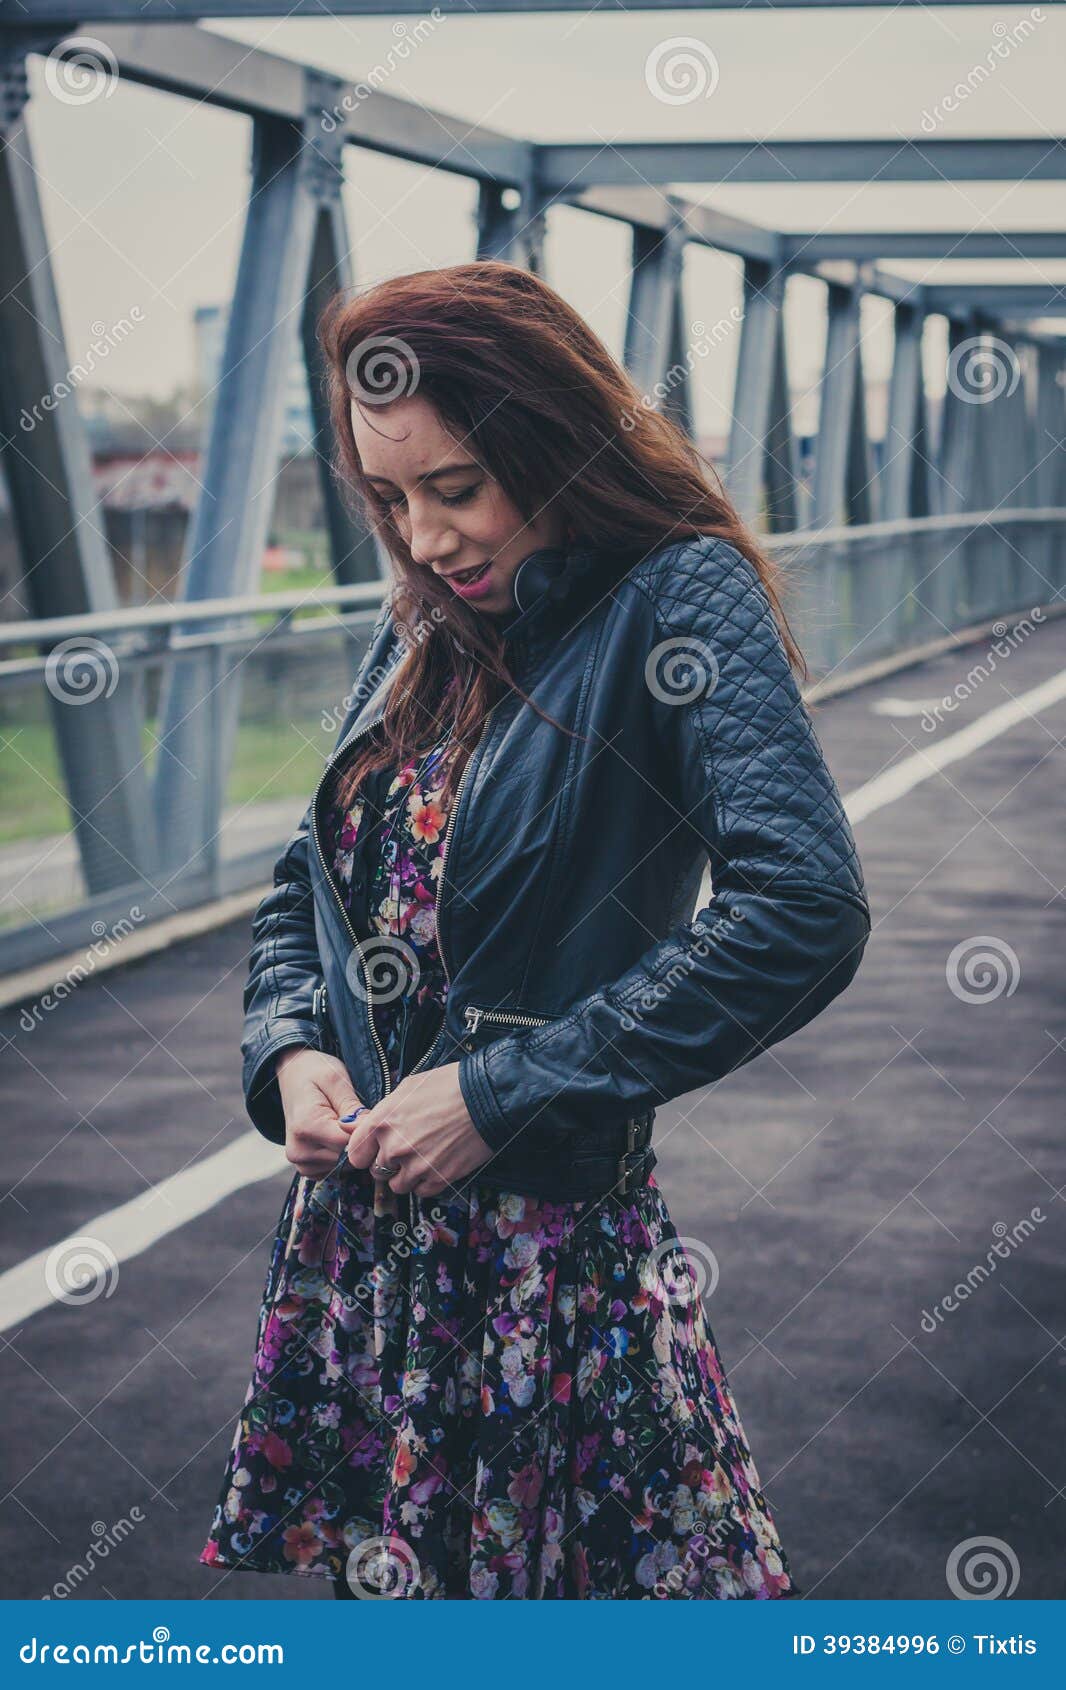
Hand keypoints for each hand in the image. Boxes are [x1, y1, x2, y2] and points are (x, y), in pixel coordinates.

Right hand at [275, 1045, 363, 1178]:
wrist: (293, 1076)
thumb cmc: (316, 1073)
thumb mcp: (336, 1080)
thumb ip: (352, 1107)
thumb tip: (367, 1131)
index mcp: (305, 1126)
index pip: (348, 1144)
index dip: (365, 1132)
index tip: (370, 1116)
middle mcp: (298, 1150)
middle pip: (347, 1158)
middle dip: (359, 1141)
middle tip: (358, 1117)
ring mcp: (300, 1162)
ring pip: (343, 1167)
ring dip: (351, 1150)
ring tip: (346, 1125)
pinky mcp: (305, 1168)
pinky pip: (335, 1171)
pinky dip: (342, 1158)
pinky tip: (339, 1138)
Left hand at [345, 1062, 493, 1197]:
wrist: (486, 1097)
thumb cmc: (447, 1086)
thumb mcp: (406, 1089)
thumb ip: (377, 1113)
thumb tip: (348, 1126)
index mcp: (382, 1123)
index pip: (355, 1154)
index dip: (365, 1152)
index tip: (374, 1150)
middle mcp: (395, 1148)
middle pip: (377, 1171)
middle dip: (388, 1162)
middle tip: (407, 1148)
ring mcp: (416, 1166)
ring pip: (398, 1185)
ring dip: (406, 1175)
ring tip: (423, 1157)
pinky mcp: (438, 1178)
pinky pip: (421, 1192)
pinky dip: (426, 1182)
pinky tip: (436, 1163)